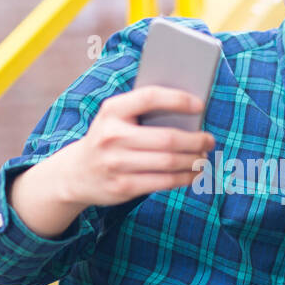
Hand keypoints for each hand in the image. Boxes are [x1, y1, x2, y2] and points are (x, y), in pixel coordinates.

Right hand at [56, 86, 215, 207]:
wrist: (75, 174)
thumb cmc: (108, 139)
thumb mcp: (115, 119)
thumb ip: (143, 112)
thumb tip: (191, 115)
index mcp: (112, 110)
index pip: (149, 97)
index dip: (178, 99)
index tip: (200, 104)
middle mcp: (112, 136)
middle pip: (167, 138)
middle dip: (196, 140)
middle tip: (209, 140)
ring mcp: (116, 163)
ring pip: (169, 162)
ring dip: (194, 161)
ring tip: (204, 157)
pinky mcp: (123, 186)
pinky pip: (164, 182)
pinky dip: (184, 178)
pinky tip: (194, 174)